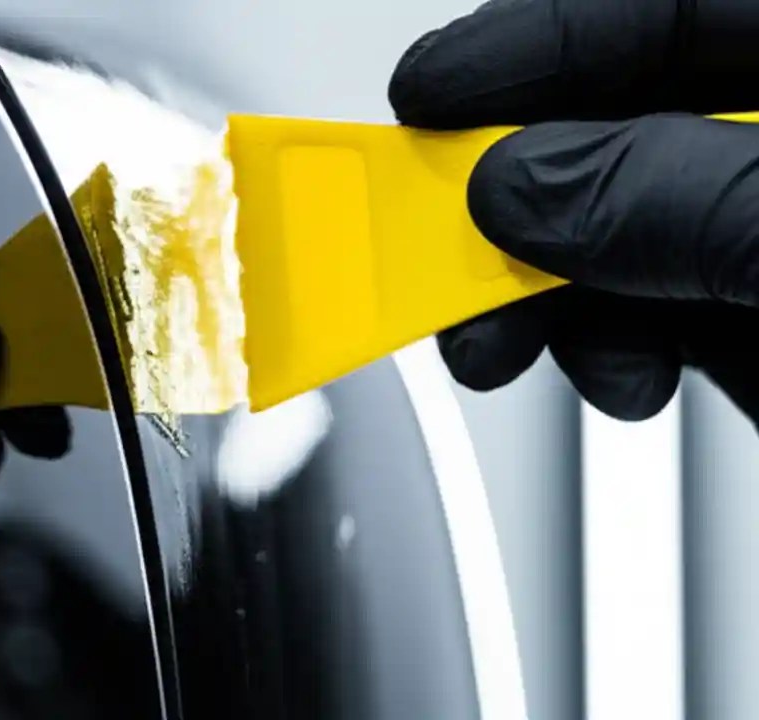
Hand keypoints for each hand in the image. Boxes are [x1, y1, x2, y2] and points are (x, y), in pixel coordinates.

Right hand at [389, 0, 758, 422]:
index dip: (530, 43)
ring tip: (510, 342)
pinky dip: (608, 347)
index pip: (663, 11)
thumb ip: (674, 199)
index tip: (425, 96)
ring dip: (542, 291)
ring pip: (622, 230)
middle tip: (444, 247)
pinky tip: (618, 376)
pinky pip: (661, 309)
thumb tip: (523, 187)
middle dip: (515, 194)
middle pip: (617, 125)